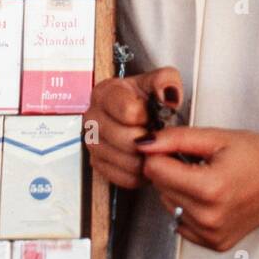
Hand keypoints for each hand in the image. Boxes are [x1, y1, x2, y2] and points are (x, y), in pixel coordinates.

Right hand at [82, 66, 182, 189]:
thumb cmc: (146, 99)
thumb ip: (165, 80)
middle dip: (148, 140)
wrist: (141, 116)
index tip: (150, 115)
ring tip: (153, 147)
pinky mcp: (98, 164)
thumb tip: (164, 94)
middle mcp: (93, 118)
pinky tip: (144, 159)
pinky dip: (139, 173)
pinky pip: (124, 177)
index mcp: (105, 93)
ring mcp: (93, 142)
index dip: (146, 116)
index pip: (128, 112)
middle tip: (156, 134)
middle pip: (128, 140)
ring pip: (127, 162)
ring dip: (146, 158)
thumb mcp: (160, 81)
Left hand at [140, 125, 258, 250]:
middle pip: (160, 188)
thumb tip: (142, 144)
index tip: (176, 146)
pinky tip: (210, 196)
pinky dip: (189, 209)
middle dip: (170, 170)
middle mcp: (209, 218)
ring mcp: (212, 234)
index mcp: (209, 189)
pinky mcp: (215, 243)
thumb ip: (176, 138)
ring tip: (206, 177)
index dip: (161, 153)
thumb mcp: (216, 137)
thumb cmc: (255, 154)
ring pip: (169, 206)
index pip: (155, 170)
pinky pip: (182, 224)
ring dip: (178, 190)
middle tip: (196, 160)